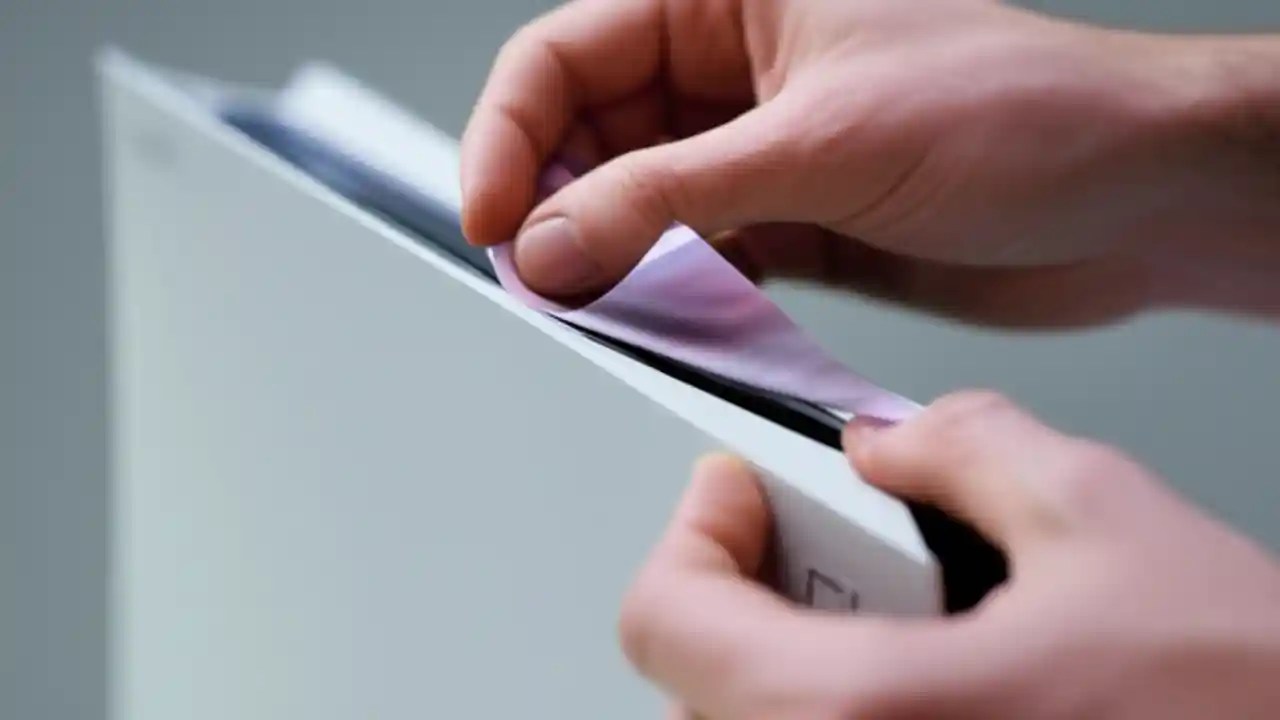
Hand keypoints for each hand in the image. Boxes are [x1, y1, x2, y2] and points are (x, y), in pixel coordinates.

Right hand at [461, 0, 1279, 325]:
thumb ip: (673, 195)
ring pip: (635, 202)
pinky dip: (669, 293)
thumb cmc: (1027, 114)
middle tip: (539, 276)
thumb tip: (554, 238)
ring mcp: (759, 152)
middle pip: (590, 133)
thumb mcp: (823, 139)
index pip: (571, 52)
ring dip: (608, 258)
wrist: (1134, 202)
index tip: (489, 213)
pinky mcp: (790, 223)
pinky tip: (662, 319)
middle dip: (553, 203)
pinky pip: (694, 258)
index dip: (511, 132)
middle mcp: (737, 71)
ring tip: (596, 305)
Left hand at [618, 392, 1279, 718]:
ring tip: (876, 612)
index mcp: (861, 716)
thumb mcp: (1102, 518)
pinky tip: (918, 683)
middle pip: (697, 691)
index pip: (667, 624)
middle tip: (805, 541)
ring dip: (778, 665)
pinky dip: (829, 713)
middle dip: (742, 596)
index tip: (734, 494)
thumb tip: (888, 442)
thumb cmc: (1247, 699)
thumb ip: (965, 448)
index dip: (692, 537)